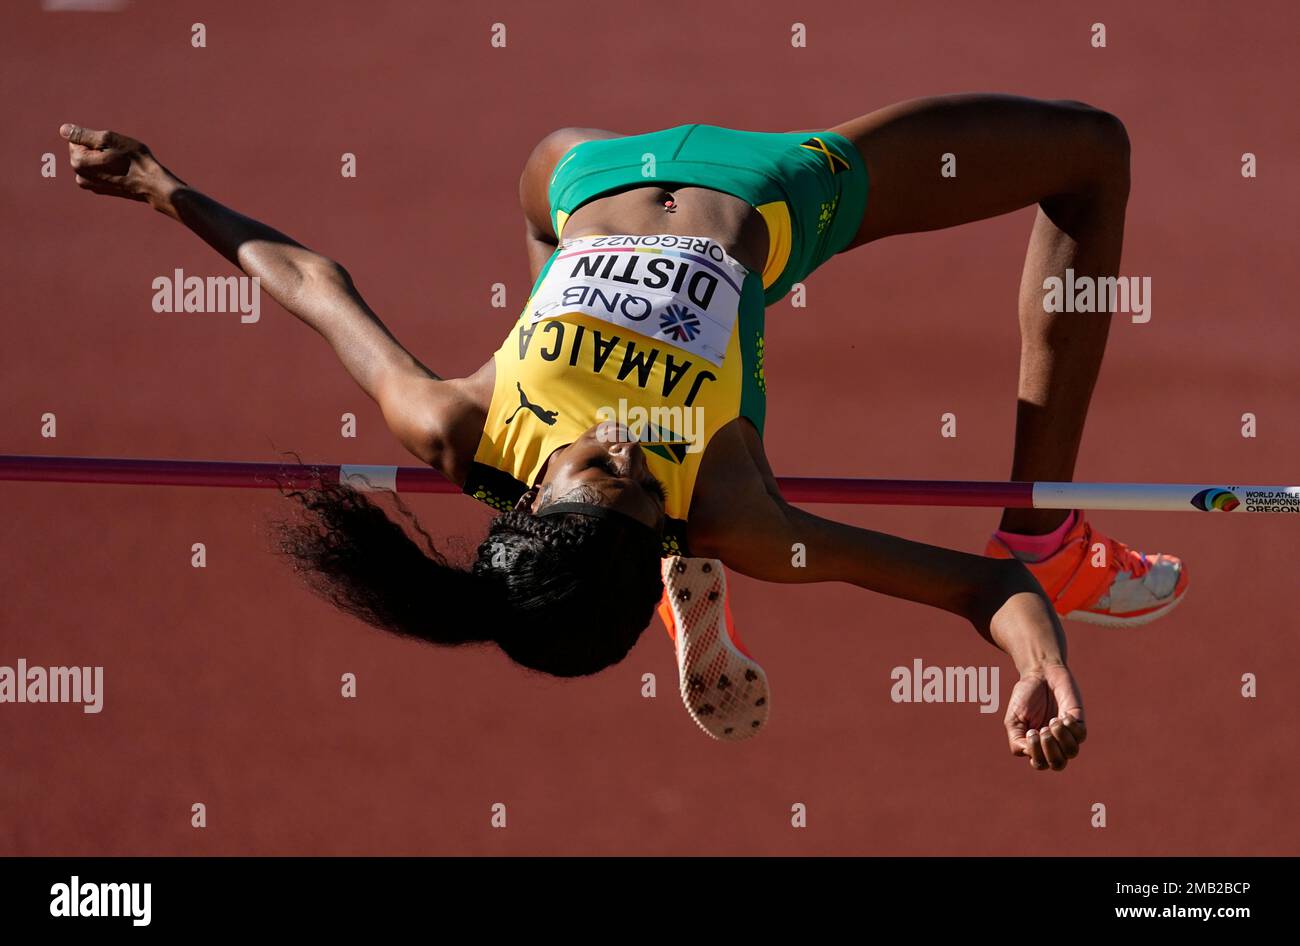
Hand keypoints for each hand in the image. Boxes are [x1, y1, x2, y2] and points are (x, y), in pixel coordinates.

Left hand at [58, 123, 179, 208]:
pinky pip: (96, 171)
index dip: (94, 139)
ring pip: (89, 160)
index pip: (76, 138)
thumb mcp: (109, 139)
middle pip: (81, 150)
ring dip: (101, 158)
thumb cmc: (133, 159)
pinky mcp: (98, 189)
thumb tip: (63, 130)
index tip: (111, 147)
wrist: (151, 184)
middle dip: (96, 148)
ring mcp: (88, 184)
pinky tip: (119, 173)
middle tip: (117, 155)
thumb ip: (83, 134)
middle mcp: (79, 175)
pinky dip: (105, 169)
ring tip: (119, 164)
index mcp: (78, 161)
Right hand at [1004, 663, 1086, 770]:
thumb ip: (1016, 740)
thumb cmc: (1025, 696)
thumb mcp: (1013, 720)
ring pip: (1071, 752)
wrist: (1039, 674)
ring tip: (1053, 720)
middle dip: (1050, 750)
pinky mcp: (1078, 722)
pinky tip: (1063, 715)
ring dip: (1061, 739)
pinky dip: (1070, 727)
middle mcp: (1054, 743)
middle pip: (1058, 764)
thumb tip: (1028, 754)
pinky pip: (1080, 735)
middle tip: (1043, 729)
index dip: (1036, 753)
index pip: (1041, 763)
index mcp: (1037, 745)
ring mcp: (1068, 734)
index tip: (1031, 731)